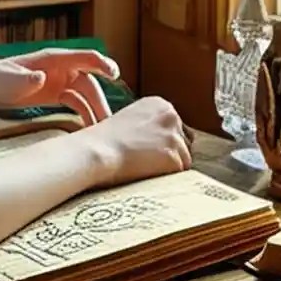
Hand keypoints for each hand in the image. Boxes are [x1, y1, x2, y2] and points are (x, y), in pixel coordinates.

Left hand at [0, 48, 119, 125]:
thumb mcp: (6, 80)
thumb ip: (24, 79)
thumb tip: (41, 78)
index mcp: (52, 59)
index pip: (84, 57)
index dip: (101, 64)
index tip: (115, 74)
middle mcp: (60, 69)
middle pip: (88, 83)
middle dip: (100, 101)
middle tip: (108, 122)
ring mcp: (58, 82)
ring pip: (84, 96)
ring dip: (94, 111)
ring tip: (102, 132)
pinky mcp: (54, 95)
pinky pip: (75, 104)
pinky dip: (83, 115)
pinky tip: (88, 130)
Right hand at [75, 97, 192, 186]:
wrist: (96, 151)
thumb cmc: (103, 140)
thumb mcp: (128, 120)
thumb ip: (147, 125)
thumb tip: (157, 142)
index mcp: (160, 104)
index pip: (176, 127)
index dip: (163, 143)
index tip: (148, 151)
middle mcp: (171, 115)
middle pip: (184, 142)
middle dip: (172, 154)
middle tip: (148, 163)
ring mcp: (174, 136)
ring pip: (184, 159)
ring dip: (169, 167)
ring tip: (144, 168)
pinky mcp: (175, 156)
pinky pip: (179, 173)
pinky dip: (166, 177)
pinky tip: (147, 174)